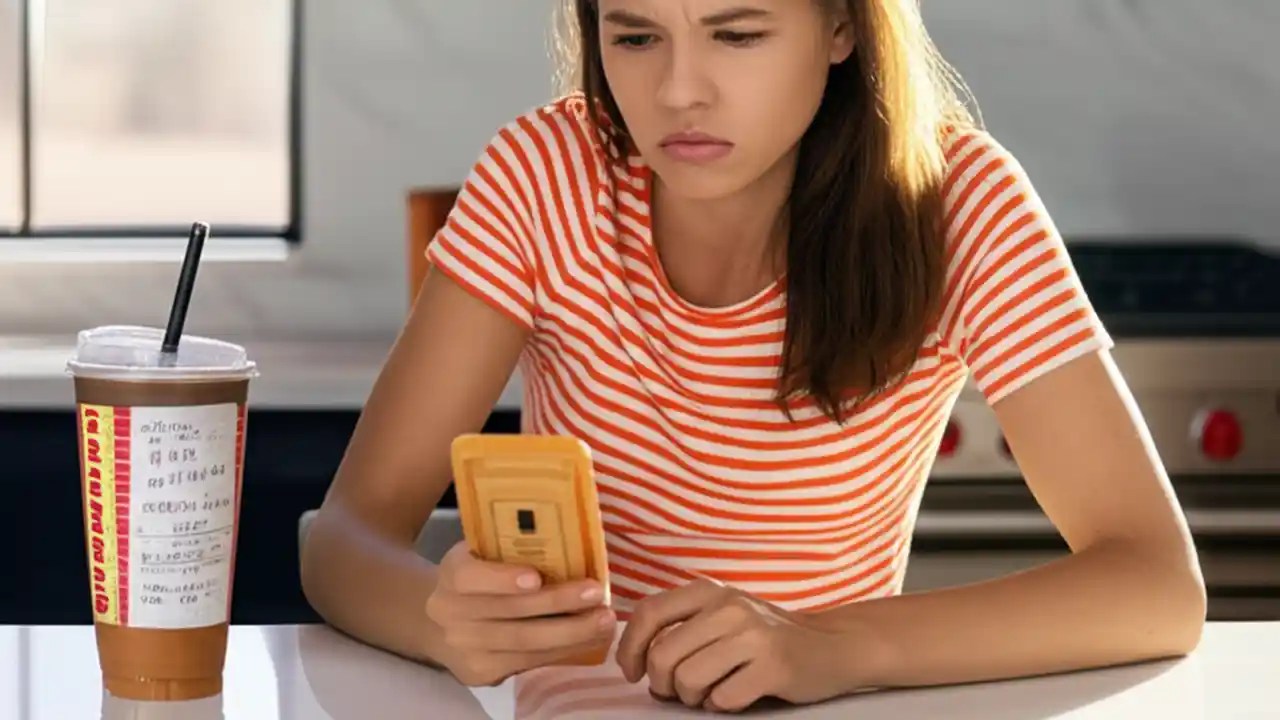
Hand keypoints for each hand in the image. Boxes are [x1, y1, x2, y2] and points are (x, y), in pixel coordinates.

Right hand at [425, 542, 616, 685]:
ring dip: (572, 632)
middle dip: (558, 604)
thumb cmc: (478, 579)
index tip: (536, 577)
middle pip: (509, 612)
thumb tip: (571, 540)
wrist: (441, 625)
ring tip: (605, 621)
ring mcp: (464, 648)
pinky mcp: (481, 673)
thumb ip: (511, 549)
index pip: (471, 577)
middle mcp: (450, 613)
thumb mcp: (482, 555)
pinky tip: (590, 639)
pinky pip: (529, 662)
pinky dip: (564, 650)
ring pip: (525, 643)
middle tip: (597, 593)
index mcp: (451, 574)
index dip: (503, 579)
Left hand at [615, 579, 857, 712]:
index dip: (630, 649)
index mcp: (709, 591)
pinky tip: (740, 694)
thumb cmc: (765, 636)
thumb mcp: (722, 614)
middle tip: (680, 692)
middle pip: (663, 657)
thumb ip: (681, 628)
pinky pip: (723, 699)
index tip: (633, 673)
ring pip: (688, 680)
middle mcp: (729, 607)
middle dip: (663, 685)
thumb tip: (640, 664)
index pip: (649, 614)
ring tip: (714, 691)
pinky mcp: (774, 666)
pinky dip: (723, 705)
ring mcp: (753, 635)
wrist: (832, 644)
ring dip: (694, 698)